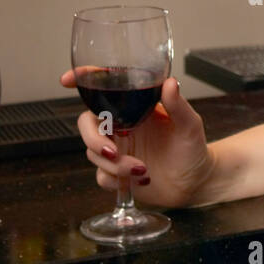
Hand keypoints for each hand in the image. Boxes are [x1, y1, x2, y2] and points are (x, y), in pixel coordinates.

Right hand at [60, 72, 213, 208]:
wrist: (196, 182)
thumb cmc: (192, 148)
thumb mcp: (190, 124)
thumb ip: (178, 105)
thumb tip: (170, 83)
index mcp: (134, 108)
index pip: (103, 91)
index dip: (82, 81)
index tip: (66, 81)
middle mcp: (121, 127)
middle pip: (87, 124)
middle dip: (93, 139)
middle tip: (112, 152)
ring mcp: (117, 150)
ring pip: (93, 153)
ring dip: (114, 165)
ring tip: (142, 169)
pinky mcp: (116, 174)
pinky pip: (101, 176)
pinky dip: (116, 179)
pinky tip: (140, 180)